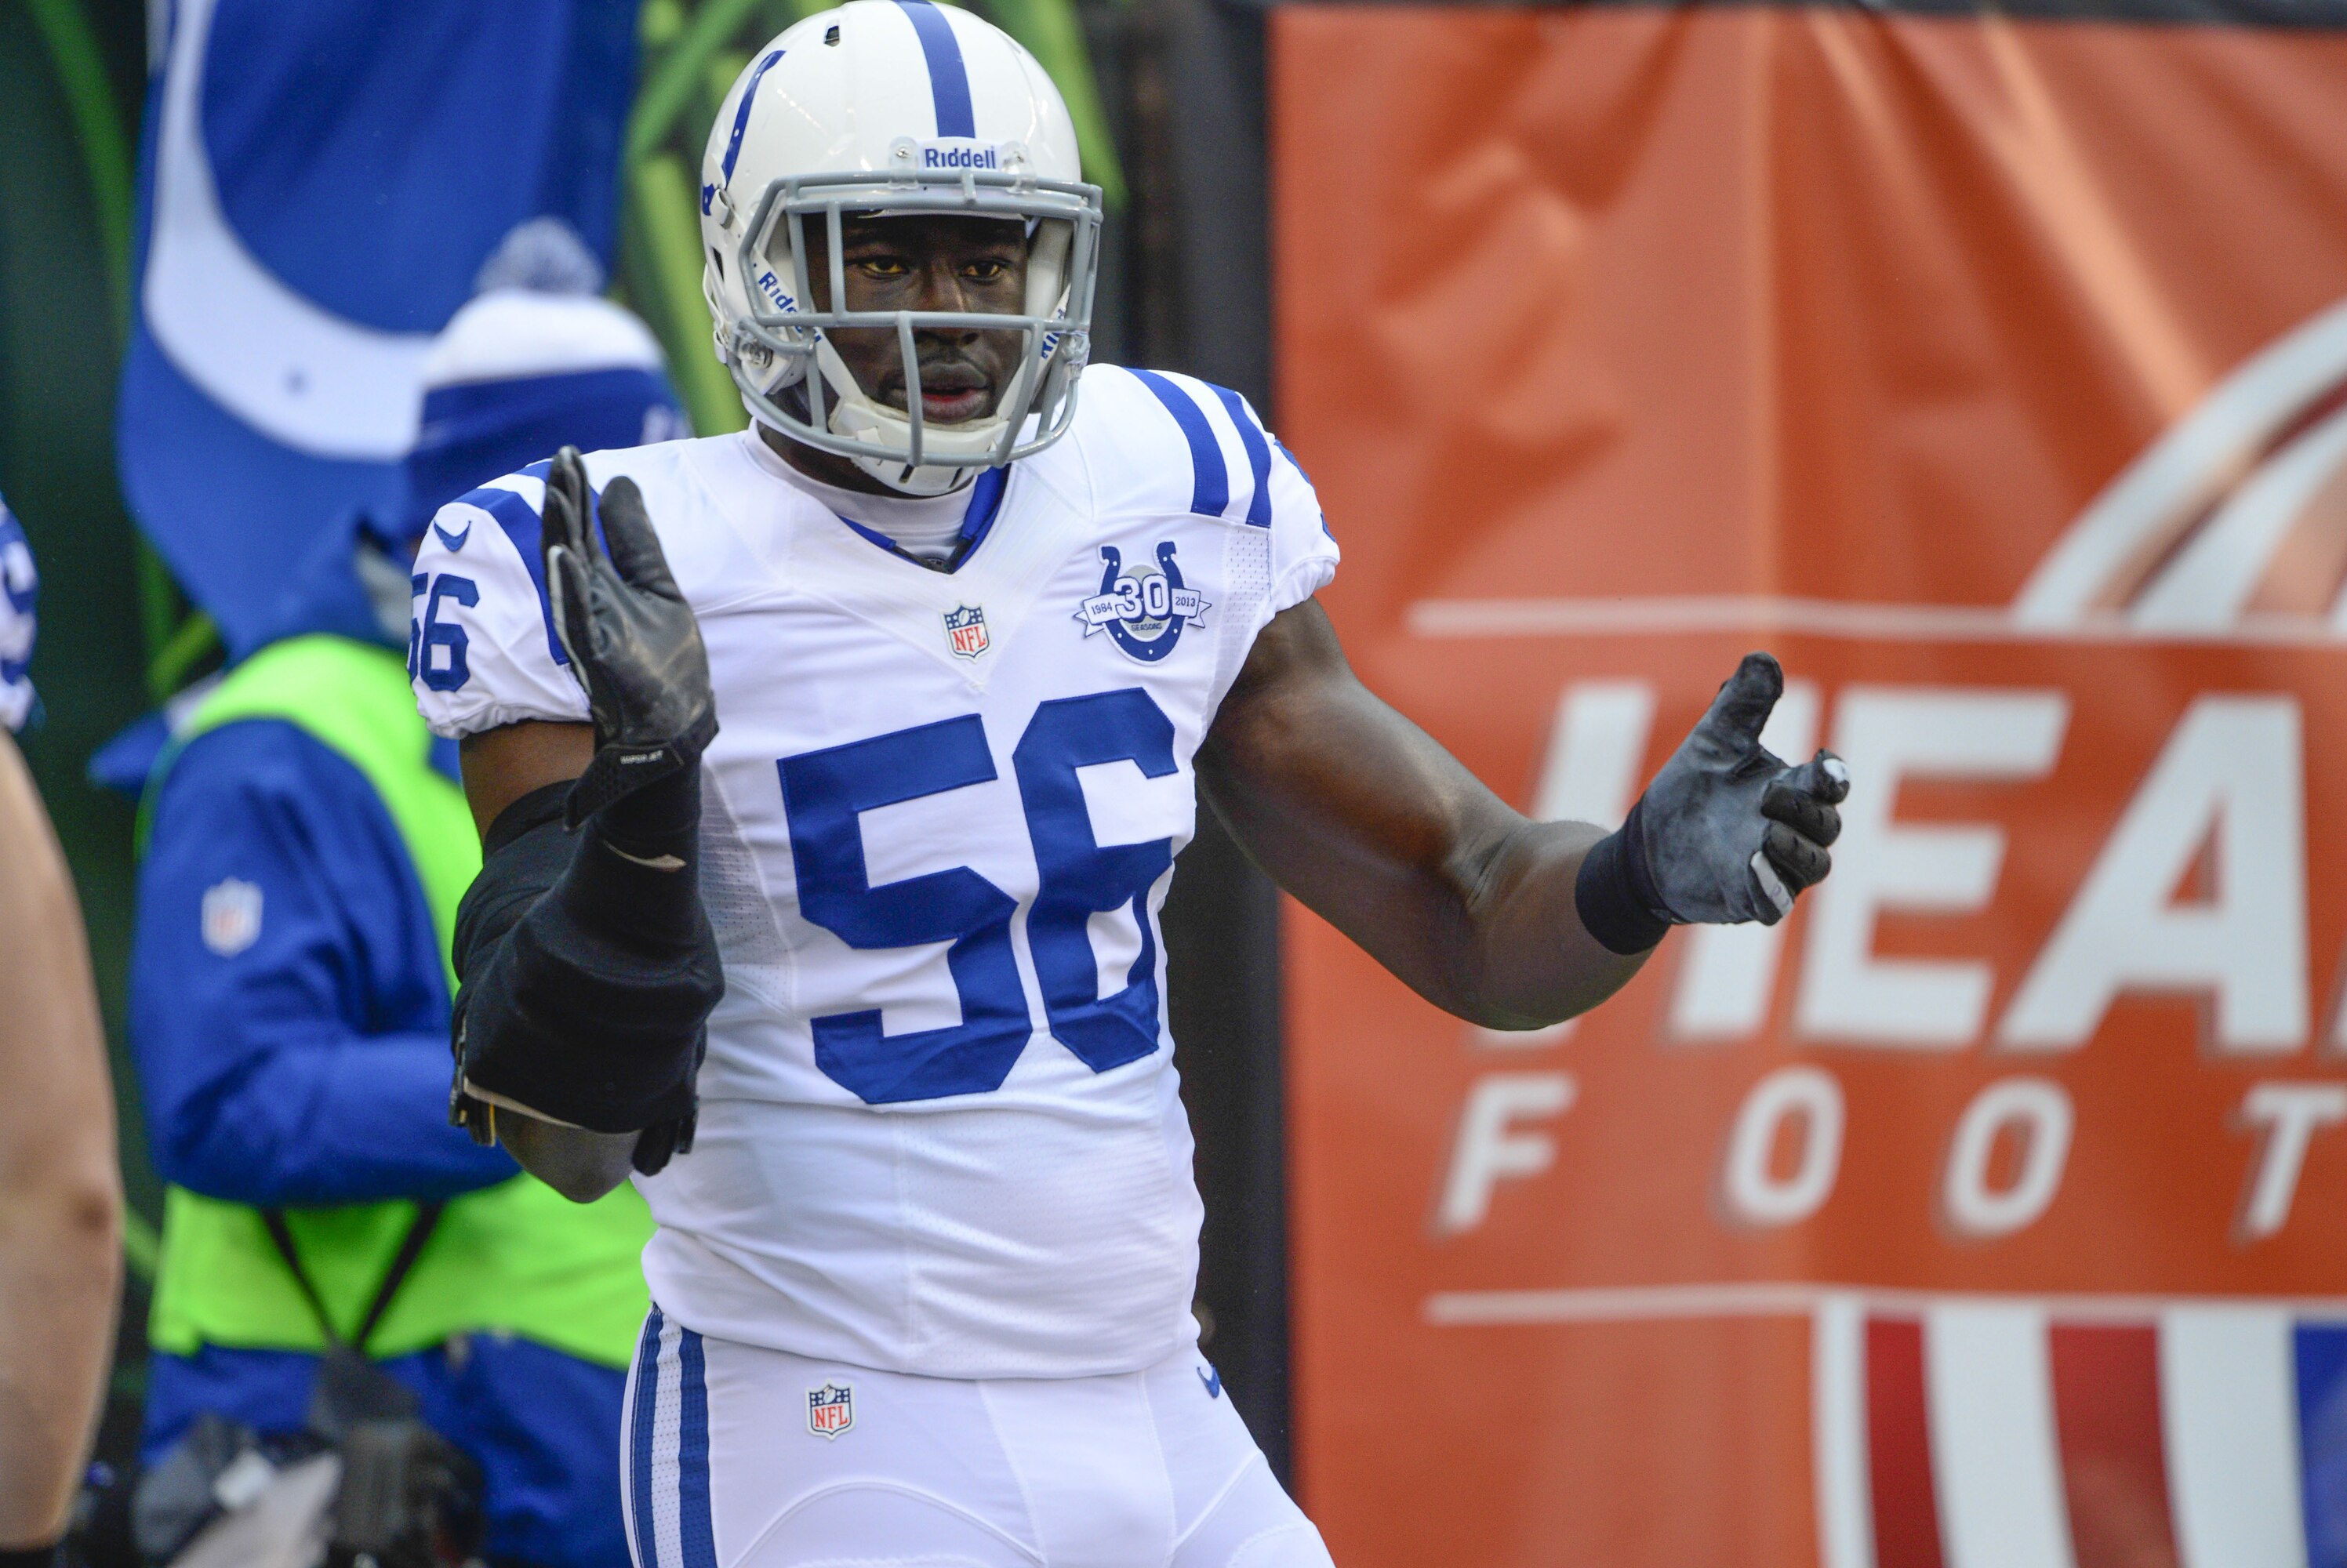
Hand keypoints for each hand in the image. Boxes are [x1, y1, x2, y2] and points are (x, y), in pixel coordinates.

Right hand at [542, 447, 717, 826]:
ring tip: (557, 492)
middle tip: (559, 459)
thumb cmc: (663, 660)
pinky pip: (575, 616)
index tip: (568, 452)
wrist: (675, 724)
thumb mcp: (657, 588)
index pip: (581, 528)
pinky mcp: (594, 655)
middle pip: (568, 542)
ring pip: (566, 574)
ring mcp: (587, 627)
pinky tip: (563, 555)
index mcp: (600, 583)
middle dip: (563, 502)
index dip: (575, 491)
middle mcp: (586, 601)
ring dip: (560, 533)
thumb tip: (619, 481)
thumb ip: (636, 540)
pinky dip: (569, 586)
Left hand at [1632, 652, 1846, 925]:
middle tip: (1769, 795)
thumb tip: (1762, 658)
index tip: (1823, 763)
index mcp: (1794, 789)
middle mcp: (1795, 830)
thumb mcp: (1714, 741)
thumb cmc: (1693, 788)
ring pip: (1812, 865)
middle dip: (1807, 811)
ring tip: (1765, 835)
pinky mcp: (1752, 899)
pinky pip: (1776, 902)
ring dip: (1795, 850)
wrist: (1647, 843)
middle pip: (1827, 825)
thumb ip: (1742, 706)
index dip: (1833, 775)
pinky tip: (1753, 869)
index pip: (1830, 784)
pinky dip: (1771, 889)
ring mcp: (1777, 867)